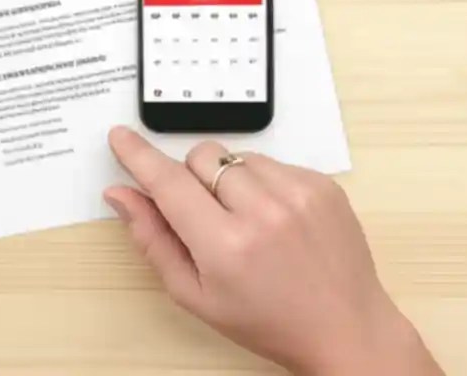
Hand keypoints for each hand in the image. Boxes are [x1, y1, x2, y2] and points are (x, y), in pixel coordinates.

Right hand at [104, 127, 441, 375]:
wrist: (345, 329)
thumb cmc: (268, 320)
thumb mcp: (195, 294)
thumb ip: (153, 239)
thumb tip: (121, 195)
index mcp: (226, 246)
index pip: (168, 182)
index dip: (139, 156)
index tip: (121, 137)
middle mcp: (264, 212)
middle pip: (201, 156)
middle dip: (191, 177)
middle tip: (206, 216)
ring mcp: (299, 194)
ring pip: (237, 155)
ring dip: (230, 179)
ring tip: (248, 222)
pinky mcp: (323, 184)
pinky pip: (273, 162)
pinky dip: (264, 183)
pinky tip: (276, 220)